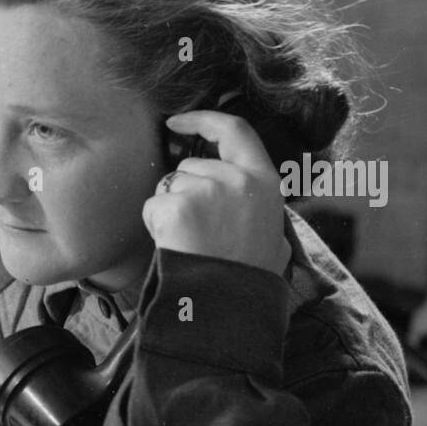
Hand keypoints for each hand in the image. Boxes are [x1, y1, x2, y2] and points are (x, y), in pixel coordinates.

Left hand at [143, 111, 290, 274]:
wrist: (227, 305)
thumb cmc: (246, 276)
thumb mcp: (273, 235)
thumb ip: (258, 206)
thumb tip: (247, 194)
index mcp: (265, 181)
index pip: (235, 130)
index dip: (203, 120)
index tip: (178, 122)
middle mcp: (237, 179)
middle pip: (191, 167)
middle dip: (184, 191)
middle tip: (198, 231)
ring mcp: (207, 190)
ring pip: (170, 185)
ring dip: (170, 209)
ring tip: (190, 241)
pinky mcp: (177, 206)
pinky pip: (153, 206)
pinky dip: (156, 224)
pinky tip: (174, 245)